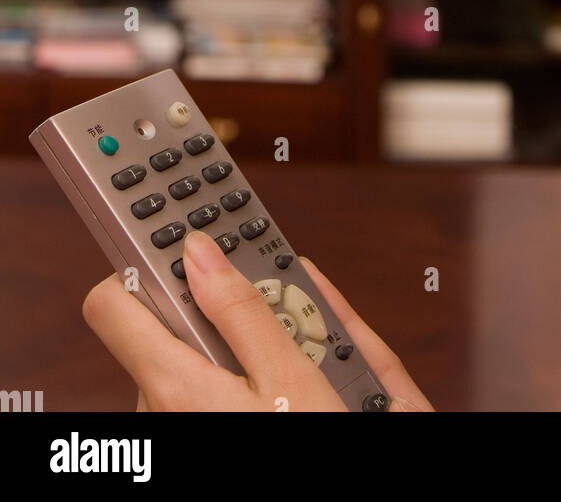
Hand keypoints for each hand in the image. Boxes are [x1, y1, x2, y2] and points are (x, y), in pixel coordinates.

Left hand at [82, 230, 434, 412]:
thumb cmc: (316, 447)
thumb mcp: (294, 378)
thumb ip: (242, 308)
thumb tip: (201, 248)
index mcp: (171, 387)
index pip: (112, 302)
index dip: (145, 264)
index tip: (184, 244)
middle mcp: (161, 408)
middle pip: (174, 322)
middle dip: (226, 307)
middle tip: (288, 315)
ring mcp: (180, 422)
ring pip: (205, 353)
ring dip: (253, 346)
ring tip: (312, 365)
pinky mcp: (200, 428)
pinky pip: (220, 383)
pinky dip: (257, 374)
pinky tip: (308, 382)